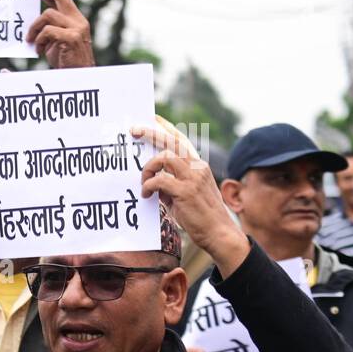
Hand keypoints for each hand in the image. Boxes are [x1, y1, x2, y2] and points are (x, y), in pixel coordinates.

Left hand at [25, 0, 93, 68]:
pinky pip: (48, 31)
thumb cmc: (64, 64)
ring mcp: (77, 29)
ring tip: (31, 41)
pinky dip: (40, 40)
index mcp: (75, 20)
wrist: (78, 79)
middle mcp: (79, 21)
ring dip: (35, 28)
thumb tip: (29, 25)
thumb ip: (46, 31)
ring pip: (48, 15)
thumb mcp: (53, 44)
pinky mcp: (72, 38)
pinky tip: (40, 52)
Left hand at [135, 115, 248, 273]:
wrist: (218, 232)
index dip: (166, 127)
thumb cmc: (199, 215)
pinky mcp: (186, 191)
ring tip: (144, 182)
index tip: (151, 118)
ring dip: (148, 168)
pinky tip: (147, 195)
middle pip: (172, 141)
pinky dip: (148, 186)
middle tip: (133, 129)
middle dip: (151, 132)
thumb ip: (171, 183)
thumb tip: (153, 180)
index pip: (181, 140)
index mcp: (198, 165)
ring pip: (165, 157)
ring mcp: (193, 178)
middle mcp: (197, 167)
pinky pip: (159, 180)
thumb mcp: (184, 194)